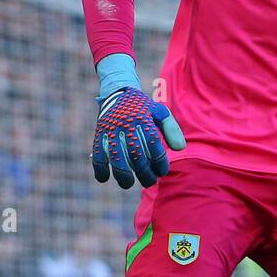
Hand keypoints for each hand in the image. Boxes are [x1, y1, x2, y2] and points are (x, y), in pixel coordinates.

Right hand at [91, 54, 185, 189]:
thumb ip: (172, 129)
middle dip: (144, 172)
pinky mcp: (99, 134)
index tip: (162, 171)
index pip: (154, 145)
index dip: (159, 161)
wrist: (117, 93)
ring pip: (116, 157)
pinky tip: (104, 178)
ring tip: (128, 184)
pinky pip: (97, 153)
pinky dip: (99, 168)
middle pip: (136, 154)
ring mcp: (111, 129)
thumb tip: (179, 149)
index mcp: (144, 119)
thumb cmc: (143, 108)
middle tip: (149, 182)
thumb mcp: (159, 112)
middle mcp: (127, 125)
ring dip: (122, 174)